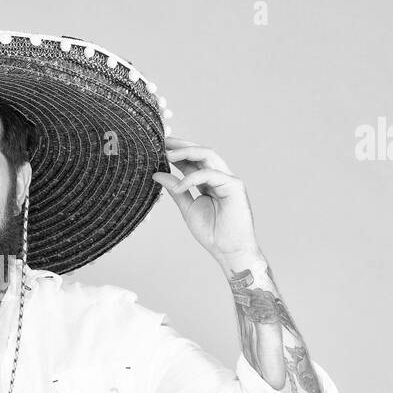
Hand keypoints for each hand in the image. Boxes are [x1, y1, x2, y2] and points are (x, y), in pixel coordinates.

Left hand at [152, 136, 260, 266]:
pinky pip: (211, 174)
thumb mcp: (187, 207)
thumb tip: (157, 174)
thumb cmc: (212, 232)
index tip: (158, 146)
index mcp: (209, 181)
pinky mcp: (235, 186)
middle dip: (181, 145)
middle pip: (201, 152)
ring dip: (187, 152)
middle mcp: (220, 176)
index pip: (193, 159)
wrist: (229, 250)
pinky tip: (179, 186)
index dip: (177, 151)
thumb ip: (175, 190)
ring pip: (208, 155)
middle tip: (162, 141)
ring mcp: (229, 179)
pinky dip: (192, 178)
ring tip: (167, 156)